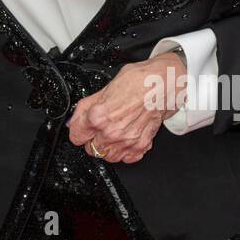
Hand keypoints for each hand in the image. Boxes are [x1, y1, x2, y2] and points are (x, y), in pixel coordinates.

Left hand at [66, 51, 186, 163]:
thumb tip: (75, 119)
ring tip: (114, 133)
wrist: (164, 84)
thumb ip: (86, 107)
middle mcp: (111, 132)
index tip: (82, 128)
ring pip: (107, 156)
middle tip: (101, 127)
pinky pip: (127, 158)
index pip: (76, 136)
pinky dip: (126, 151)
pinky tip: (126, 138)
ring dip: (108, 148)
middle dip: (93, 139)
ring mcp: (126, 141)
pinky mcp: (141, 145)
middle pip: (91, 149)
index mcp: (98, 117)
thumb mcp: (106, 88)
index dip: (79, 130)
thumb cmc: (139, 81)